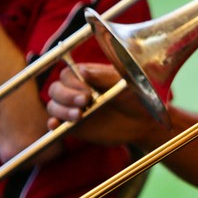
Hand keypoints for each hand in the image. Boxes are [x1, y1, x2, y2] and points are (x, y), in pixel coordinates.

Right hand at [45, 62, 159, 144]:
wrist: (143, 121)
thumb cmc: (135, 96)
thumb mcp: (125, 82)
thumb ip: (104, 77)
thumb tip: (83, 70)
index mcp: (87, 76)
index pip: (67, 75)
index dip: (72, 83)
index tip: (87, 91)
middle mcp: (76, 91)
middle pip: (56, 89)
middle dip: (66, 96)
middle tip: (84, 102)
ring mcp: (74, 109)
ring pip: (54, 106)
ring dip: (61, 110)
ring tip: (79, 115)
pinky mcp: (75, 126)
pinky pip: (57, 125)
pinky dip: (53, 124)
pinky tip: (57, 125)